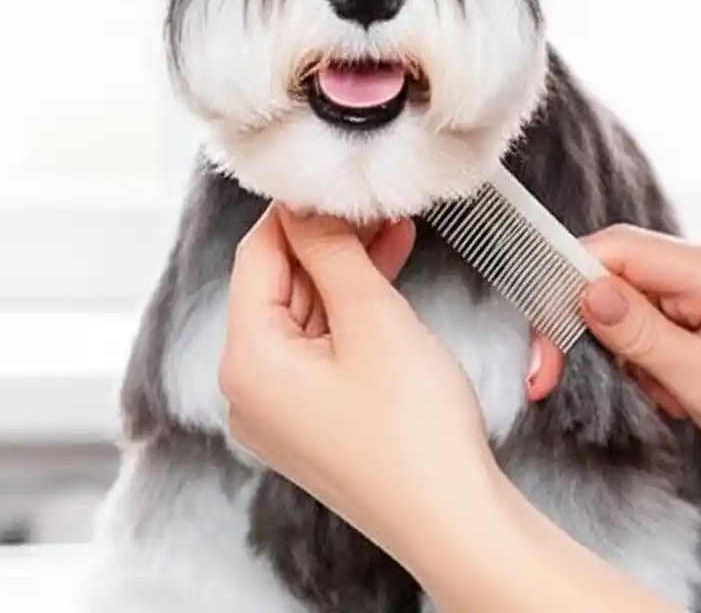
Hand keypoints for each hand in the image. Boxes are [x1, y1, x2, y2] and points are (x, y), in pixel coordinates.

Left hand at [218, 206, 501, 555]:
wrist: (454, 520)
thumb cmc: (415, 434)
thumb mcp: (372, 319)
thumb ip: (332, 253)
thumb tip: (306, 205)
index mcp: (247, 363)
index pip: (257, 257)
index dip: (299, 211)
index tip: (339, 181)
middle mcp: (251, 392)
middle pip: (278, 287)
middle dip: (329, 242)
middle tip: (377, 204)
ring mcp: (282, 414)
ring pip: (304, 319)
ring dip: (345, 274)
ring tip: (392, 231)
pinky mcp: (315, 426)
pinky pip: (321, 352)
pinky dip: (351, 316)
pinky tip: (385, 281)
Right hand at [566, 225, 700, 474]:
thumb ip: (643, 336)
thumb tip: (585, 293)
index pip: (616, 250)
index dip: (566, 284)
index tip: (544, 340)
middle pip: (615, 273)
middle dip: (592, 330)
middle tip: (566, 381)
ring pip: (627, 300)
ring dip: (626, 352)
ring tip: (668, 395)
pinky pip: (649, 315)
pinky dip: (646, 356)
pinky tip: (676, 387)